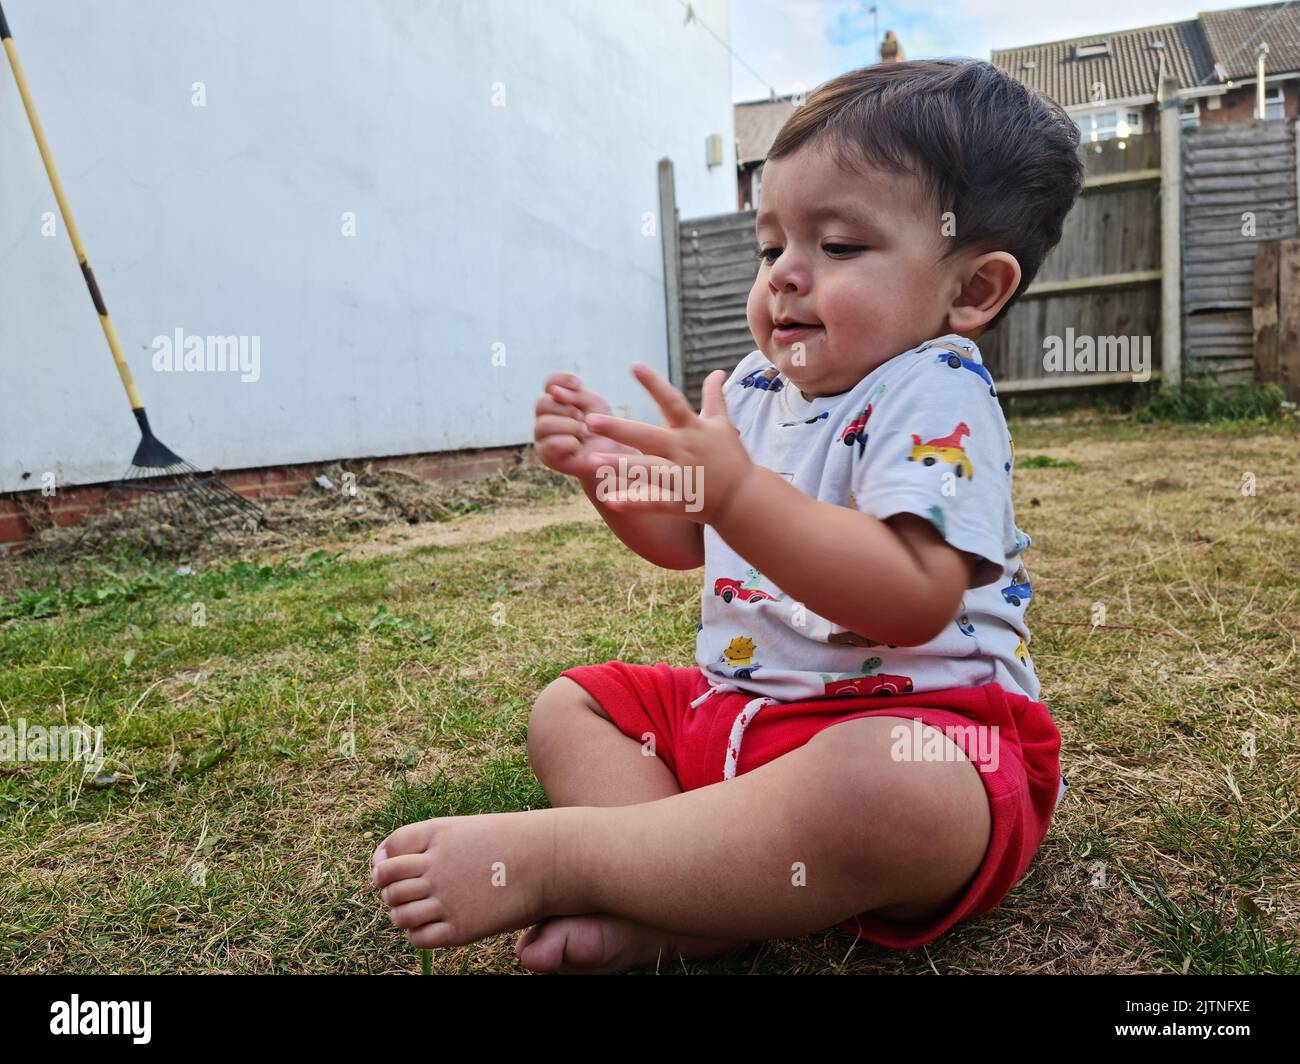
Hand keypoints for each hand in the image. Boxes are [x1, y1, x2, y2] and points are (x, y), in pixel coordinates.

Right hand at [533, 372, 637, 479]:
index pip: (550, 383)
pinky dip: (569, 442)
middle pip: (542, 403)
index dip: (561, 380)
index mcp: (556, 402)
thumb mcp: (594, 405)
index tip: (578, 384)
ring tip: (583, 433)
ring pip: (543, 424)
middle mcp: (544, 417)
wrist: (613, 457)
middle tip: (583, 419)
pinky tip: (578, 445)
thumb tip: (554, 392)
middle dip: (567, 410)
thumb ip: (576, 394)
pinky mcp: (546, 456)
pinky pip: (550, 444)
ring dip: (569, 427)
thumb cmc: (603, 429)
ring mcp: (542, 437)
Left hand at [583, 363, 754, 525]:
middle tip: (590, 420)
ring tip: (591, 459)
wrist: (745, 498)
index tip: (634, 366)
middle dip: (620, 428)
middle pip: (648, 437)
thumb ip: (715, 397)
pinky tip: (610, 500)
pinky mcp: (680, 502)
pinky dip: (633, 502)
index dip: (654, 384)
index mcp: (693, 429)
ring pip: (646, 470)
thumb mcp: (723, 424)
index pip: (671, 401)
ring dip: (619, 465)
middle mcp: (685, 450)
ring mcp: (682, 477)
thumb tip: (717, 371)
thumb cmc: (731, 458)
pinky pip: (654, 503)